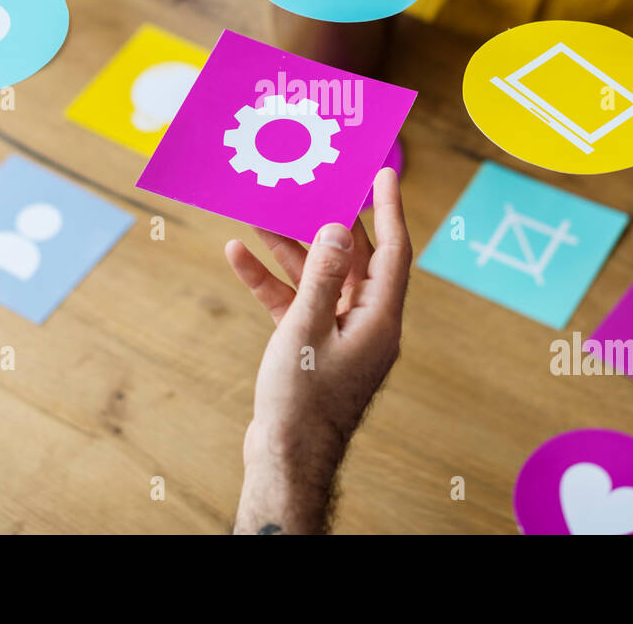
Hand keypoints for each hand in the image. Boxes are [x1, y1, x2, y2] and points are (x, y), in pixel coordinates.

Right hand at [226, 167, 409, 532]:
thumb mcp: (307, 329)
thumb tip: (339, 229)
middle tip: (313, 184)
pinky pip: (296, 303)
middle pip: (354, 259)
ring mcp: (339, 336)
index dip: (389, 209)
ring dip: (290, 249)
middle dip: (329, 222)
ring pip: (320, 278)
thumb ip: (323, 276)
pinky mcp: (312, 347)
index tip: (384, 173)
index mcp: (379, 319)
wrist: (284, 460)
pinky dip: (271, 282)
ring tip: (261, 215)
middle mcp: (366, 323)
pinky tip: (239, 257)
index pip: (393, 251)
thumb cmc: (302, 401)